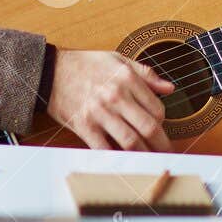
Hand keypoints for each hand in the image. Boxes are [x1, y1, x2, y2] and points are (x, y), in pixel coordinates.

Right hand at [46, 49, 172, 151]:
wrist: (51, 71)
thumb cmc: (86, 65)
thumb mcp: (118, 60)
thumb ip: (146, 74)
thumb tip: (170, 88)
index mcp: (127, 79)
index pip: (157, 108)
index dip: (163, 122)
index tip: (161, 128)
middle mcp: (116, 96)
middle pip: (148, 128)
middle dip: (161, 144)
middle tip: (166, 153)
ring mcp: (99, 113)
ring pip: (130, 142)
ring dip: (144, 155)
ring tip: (151, 161)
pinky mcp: (84, 126)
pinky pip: (105, 149)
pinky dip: (117, 158)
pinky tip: (124, 162)